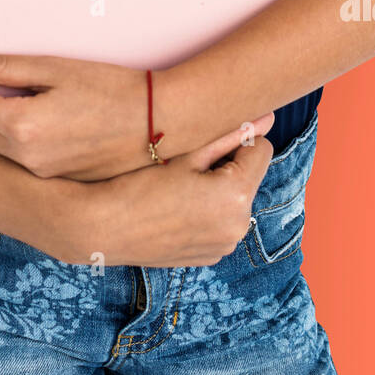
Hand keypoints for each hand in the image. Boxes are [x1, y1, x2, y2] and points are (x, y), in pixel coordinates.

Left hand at [0, 46, 151, 180]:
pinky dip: (17, 137)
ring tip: (7, 95)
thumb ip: (0, 66)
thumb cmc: (109, 87)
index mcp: (20, 125)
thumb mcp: (53, 69)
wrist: (158, 123)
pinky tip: (38, 118)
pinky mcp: (55, 180)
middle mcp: (23, 156)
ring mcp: (39, 173)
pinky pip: (20, 157)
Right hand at [56, 117, 276, 266]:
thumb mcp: (187, 153)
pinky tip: (177, 209)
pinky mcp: (210, 257)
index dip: (236, 141)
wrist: (104, 226)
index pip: (261, 150)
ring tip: (179, 188)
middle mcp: (238, 226)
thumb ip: (232, 134)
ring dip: (218, 191)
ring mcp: (224, 246)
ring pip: (235, 201)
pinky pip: (221, 224)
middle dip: (227, 167)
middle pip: (248, 177)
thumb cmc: (140, 182)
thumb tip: (270, 117)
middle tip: (187, 167)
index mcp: (237, 195)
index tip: (206, 145)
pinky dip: (208, 214)